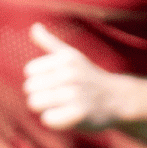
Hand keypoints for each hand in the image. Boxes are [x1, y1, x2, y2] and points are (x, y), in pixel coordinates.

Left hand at [24, 23, 138, 130]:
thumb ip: (50, 42)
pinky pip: (47, 119)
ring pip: (35, 103)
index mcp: (65, 59)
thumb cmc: (87, 76)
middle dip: (41, 94)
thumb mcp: (71, 56)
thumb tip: (35, 27)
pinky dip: (55, 120)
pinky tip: (68, 115)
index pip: (29, 71)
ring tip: (63, 105)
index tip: (57, 80)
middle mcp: (71, 74)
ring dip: (46, 108)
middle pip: (29, 88)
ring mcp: (75, 94)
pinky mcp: (79, 114)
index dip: (40, 78)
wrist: (117, 99)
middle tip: (61, 95)